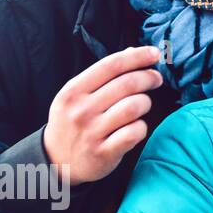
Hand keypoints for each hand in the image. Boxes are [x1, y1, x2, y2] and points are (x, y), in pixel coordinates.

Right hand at [43, 45, 162, 185]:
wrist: (56, 162)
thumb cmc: (73, 121)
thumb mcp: (77, 95)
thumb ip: (103, 74)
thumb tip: (132, 51)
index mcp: (73, 91)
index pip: (111, 65)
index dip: (137, 57)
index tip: (154, 53)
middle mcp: (81, 110)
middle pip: (127, 84)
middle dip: (149, 78)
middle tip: (156, 79)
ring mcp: (92, 132)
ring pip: (135, 106)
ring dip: (145, 103)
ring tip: (142, 105)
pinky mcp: (104, 152)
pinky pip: (135, 132)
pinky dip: (141, 127)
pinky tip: (136, 127)